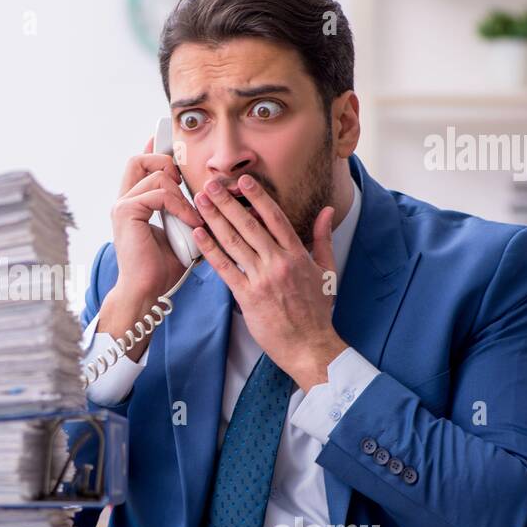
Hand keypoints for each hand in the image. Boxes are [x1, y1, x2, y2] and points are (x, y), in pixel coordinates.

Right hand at [96, 137, 204, 360]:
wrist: (146, 290)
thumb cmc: (162, 268)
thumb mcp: (178, 231)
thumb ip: (181, 209)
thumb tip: (203, 194)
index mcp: (132, 204)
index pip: (138, 165)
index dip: (152, 149)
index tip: (162, 138)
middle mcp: (123, 201)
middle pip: (139, 159)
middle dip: (166, 162)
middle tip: (183, 183)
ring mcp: (122, 206)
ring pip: (157, 176)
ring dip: (182, 195)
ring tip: (193, 217)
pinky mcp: (126, 212)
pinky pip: (159, 194)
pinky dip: (180, 206)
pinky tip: (189, 222)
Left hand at [192, 174, 346, 390]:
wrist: (309, 345)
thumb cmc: (317, 311)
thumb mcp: (327, 271)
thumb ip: (322, 239)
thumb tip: (327, 211)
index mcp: (296, 255)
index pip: (275, 218)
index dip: (258, 197)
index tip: (243, 182)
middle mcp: (278, 263)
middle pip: (250, 225)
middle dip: (228, 203)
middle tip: (212, 184)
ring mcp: (261, 279)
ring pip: (235, 242)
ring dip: (215, 219)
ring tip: (201, 201)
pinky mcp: (247, 297)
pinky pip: (225, 268)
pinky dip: (210, 250)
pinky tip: (198, 234)